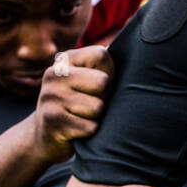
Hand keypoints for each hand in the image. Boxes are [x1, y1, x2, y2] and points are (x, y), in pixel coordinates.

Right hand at [32, 45, 114, 161]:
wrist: (45, 138)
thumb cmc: (78, 105)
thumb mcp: (85, 80)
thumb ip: (104, 66)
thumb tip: (141, 48)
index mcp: (65, 60)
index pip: (102, 55)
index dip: (110, 73)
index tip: (97, 85)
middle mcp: (54, 74)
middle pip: (103, 82)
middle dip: (104, 98)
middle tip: (89, 104)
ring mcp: (51, 96)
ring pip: (98, 107)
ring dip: (96, 118)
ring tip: (81, 117)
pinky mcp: (52, 120)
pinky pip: (91, 127)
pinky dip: (89, 132)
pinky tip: (76, 130)